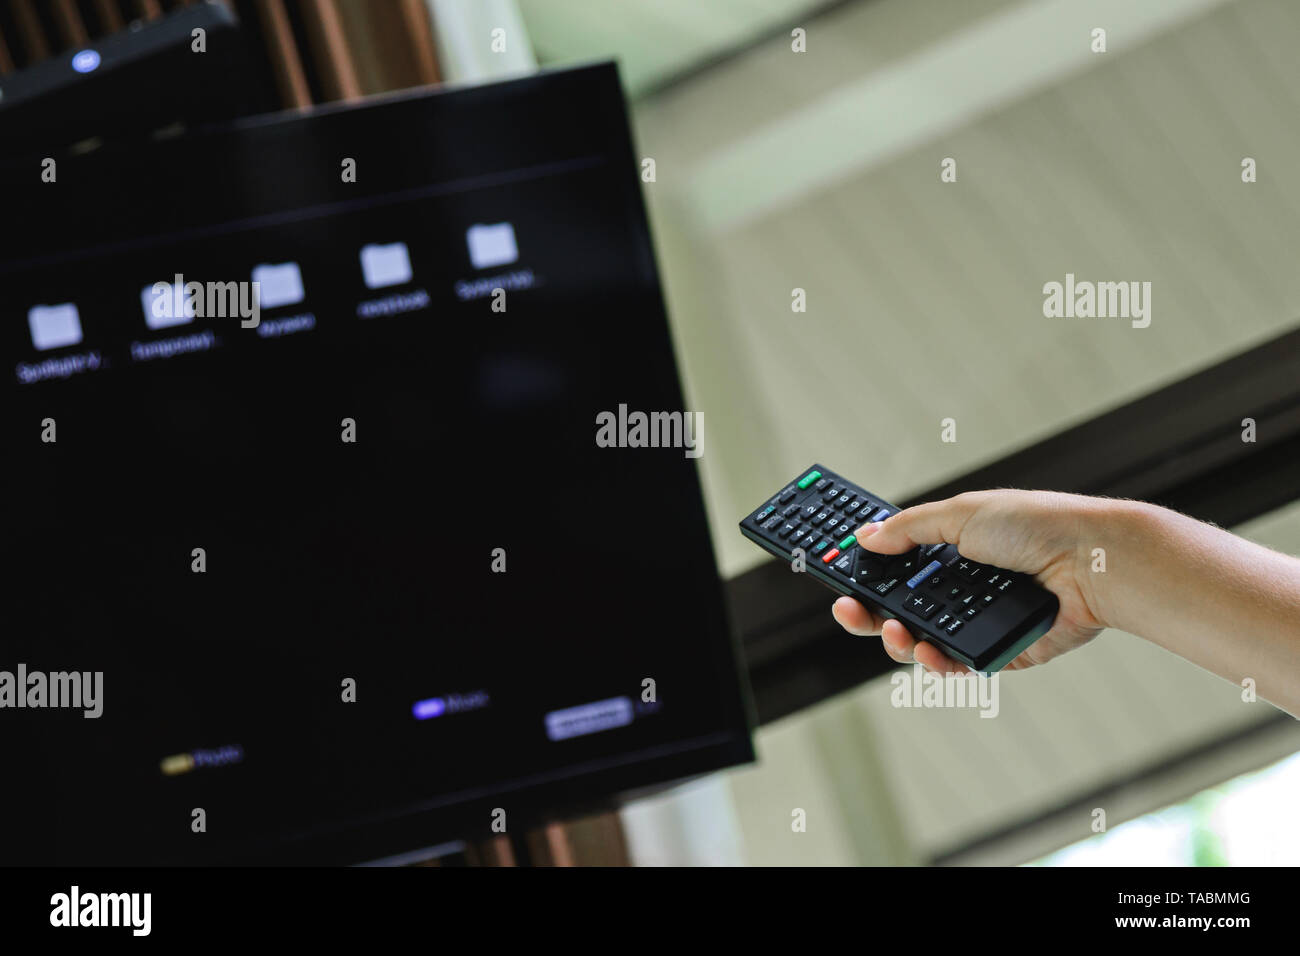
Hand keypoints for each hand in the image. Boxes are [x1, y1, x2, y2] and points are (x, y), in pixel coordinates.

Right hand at [831, 490, 1110, 673]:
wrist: (1090, 562)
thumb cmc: (1038, 526)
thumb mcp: (962, 513)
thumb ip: (909, 529)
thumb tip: (865, 536)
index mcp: (951, 549)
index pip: (896, 564)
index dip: (867, 571)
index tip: (841, 574)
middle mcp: (962, 586)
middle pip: (899, 607)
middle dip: (867, 611)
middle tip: (848, 610)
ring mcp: (977, 620)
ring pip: (920, 640)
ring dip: (896, 638)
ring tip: (892, 631)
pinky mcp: (998, 652)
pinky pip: (955, 664)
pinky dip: (935, 662)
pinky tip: (926, 652)